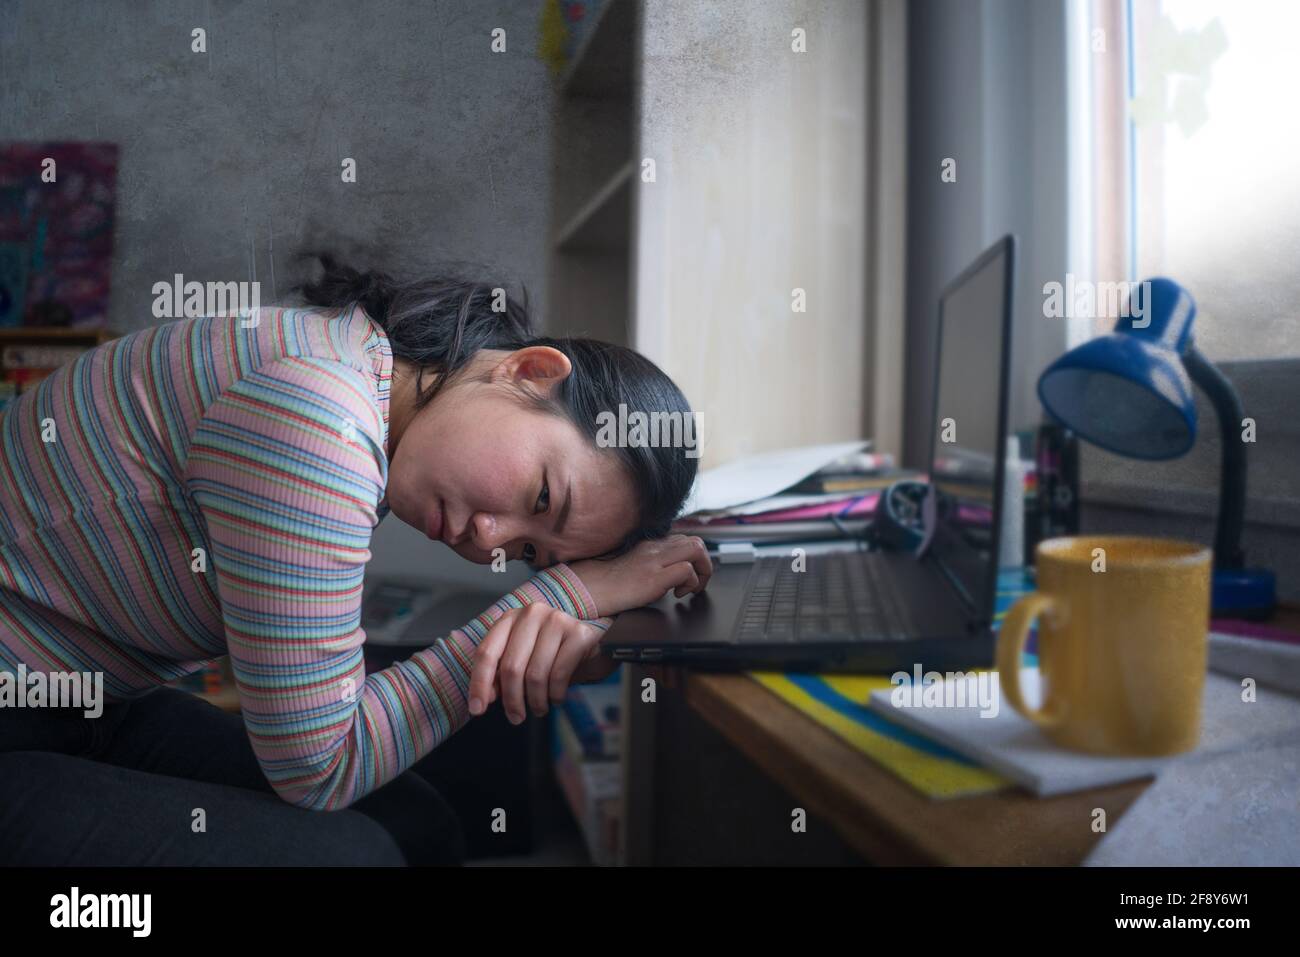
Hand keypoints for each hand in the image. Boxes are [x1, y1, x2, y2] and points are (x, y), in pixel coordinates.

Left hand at [467, 604, 615, 723]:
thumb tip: (486, 697)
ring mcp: (557, 620)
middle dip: (512, 700)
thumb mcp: (522, 661)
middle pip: (510, 667)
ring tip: (539, 708)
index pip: (486, 653)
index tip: (476, 710)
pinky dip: (555, 694)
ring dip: (536, 701)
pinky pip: (559, 675)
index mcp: (510, 618)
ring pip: (535, 675)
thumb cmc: (552, 654)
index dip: (479, 684)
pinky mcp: (578, 634)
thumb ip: (501, 675)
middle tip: (516, 718)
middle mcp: (532, 613)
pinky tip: (556, 698)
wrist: (594, 643)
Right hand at [567, 534, 712, 616]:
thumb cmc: (611, 583)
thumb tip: (677, 574)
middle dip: (705, 564)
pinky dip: (691, 583)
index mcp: (652, 545)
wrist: (591, 589)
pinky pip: (686, 570)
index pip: (685, 540)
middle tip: (698, 583)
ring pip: (696, 549)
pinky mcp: (653, 577)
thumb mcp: (638, 567)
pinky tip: (678, 595)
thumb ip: (656, 564)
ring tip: (691, 588)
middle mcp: (655, 548)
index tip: (693, 576)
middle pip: (696, 542)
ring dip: (702, 571)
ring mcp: (654, 560)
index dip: (696, 559)